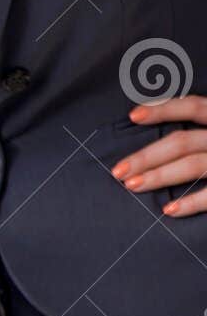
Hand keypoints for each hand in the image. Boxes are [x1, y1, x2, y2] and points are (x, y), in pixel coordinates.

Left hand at [110, 98, 206, 215]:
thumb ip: (203, 129)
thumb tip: (157, 125)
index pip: (196, 106)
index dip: (164, 109)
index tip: (133, 115)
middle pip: (184, 141)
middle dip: (147, 155)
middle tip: (117, 170)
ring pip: (194, 165)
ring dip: (160, 176)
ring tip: (132, 185)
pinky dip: (192, 202)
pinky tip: (168, 209)